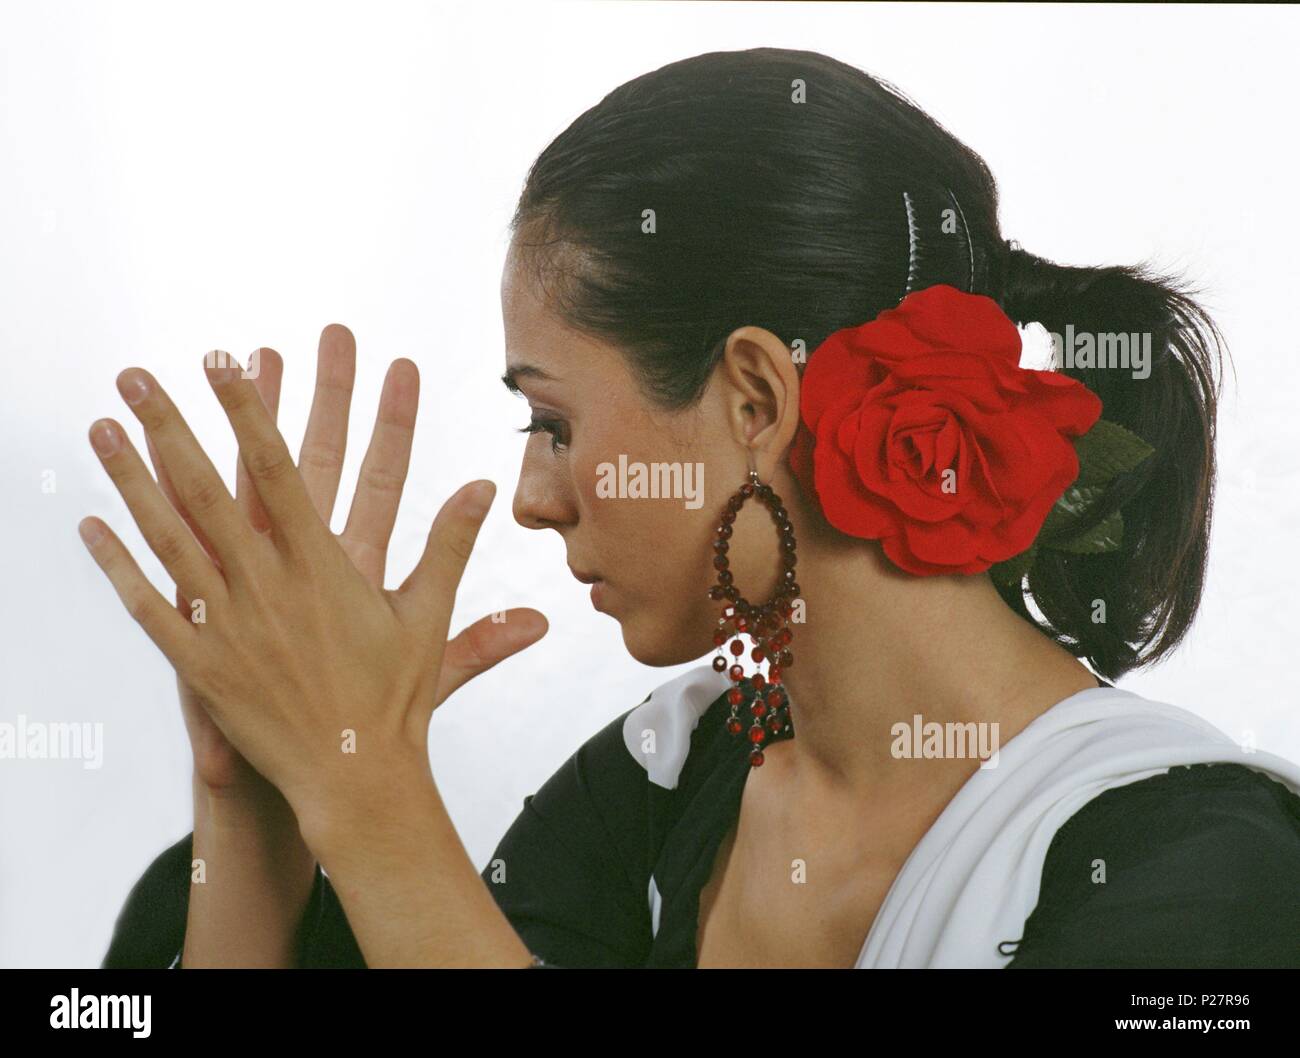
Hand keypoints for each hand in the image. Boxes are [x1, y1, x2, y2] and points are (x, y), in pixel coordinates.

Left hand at [80, 343, 547, 841]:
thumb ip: (450, 545)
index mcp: (322, 569)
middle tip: (136, 375)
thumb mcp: (429, 618)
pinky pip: (149, 606)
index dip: (250, 411)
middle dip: (171, 426)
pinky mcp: (200, 664)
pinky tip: (90, 526)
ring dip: (130, 480)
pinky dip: (118, 565)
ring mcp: (226, 625)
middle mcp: (266, 588)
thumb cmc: (398, 700)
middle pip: (208, 492)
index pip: (278, 472)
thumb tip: (483, 486)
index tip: (223, 360)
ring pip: (169, 539)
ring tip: (101, 427)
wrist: (356, 781)